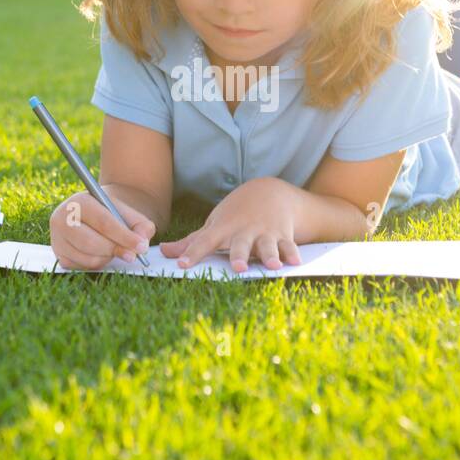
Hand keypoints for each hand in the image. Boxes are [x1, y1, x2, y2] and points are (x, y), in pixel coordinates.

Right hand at [49, 190, 155, 270]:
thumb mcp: (131, 214)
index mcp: (80, 201)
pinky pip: (82, 267)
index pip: (103, 222)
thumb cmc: (115, 214)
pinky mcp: (59, 254)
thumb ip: (141, 226)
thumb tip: (142, 244)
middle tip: (132, 255)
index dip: (123, 237)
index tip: (140, 246)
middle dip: (115, 250)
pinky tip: (102, 253)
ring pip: (88, 257)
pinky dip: (97, 263)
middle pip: (91, 242)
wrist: (98, 213)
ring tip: (115, 248)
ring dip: (107, 257)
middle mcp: (62, 218)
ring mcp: (57, 238)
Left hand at [159, 177, 303, 272]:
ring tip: (272, 265)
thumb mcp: (215, 225)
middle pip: (241, 244)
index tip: (182, 265)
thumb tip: (164, 252)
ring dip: (270, 254)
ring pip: (268, 245)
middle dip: (239, 255)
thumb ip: (191, 242)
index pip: (205, 242)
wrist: (269, 192)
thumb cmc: (236, 214)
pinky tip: (295, 263)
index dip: (193, 253)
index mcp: (224, 229)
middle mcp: (245, 231)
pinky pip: (289, 245)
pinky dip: (293, 253)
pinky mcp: (283, 235)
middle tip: (237, 266)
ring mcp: (265, 233)